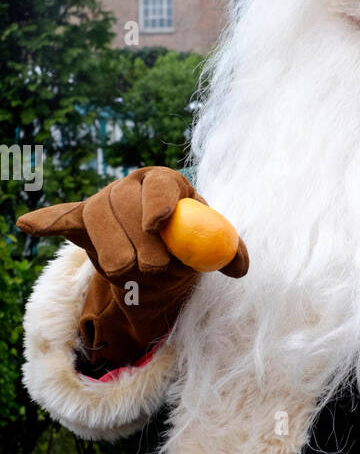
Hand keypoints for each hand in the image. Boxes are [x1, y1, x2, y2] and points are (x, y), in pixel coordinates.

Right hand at [17, 167, 248, 367]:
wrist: (160, 260)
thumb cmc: (189, 248)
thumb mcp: (211, 250)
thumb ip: (227, 254)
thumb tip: (238, 268)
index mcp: (168, 182)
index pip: (162, 184)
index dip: (160, 202)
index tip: (159, 224)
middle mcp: (132, 185)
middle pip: (125, 202)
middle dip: (138, 239)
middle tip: (152, 267)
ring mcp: (104, 202)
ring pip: (97, 220)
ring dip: (113, 251)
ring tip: (129, 271)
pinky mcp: (81, 221)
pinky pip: (61, 219)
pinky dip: (45, 222)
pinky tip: (26, 224)